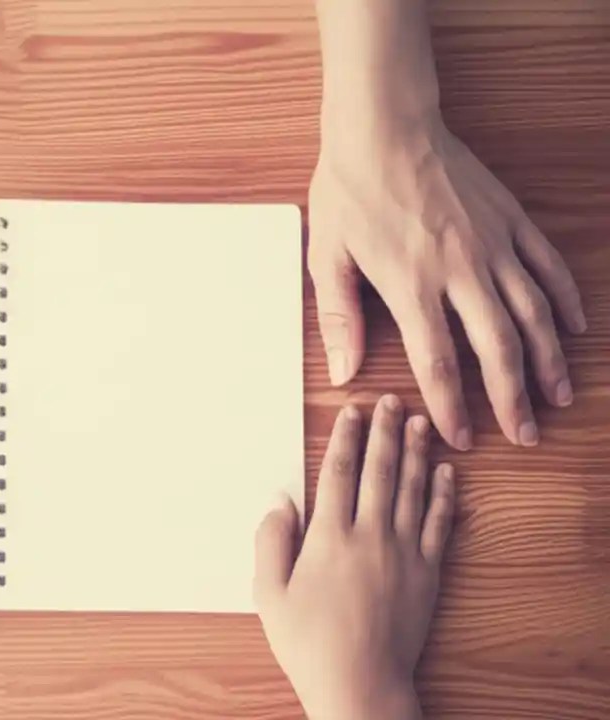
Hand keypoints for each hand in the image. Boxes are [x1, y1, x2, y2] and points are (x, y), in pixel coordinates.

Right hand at [254, 396, 453, 719]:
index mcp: (327, 538)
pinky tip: (446, 473)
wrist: (359, 684)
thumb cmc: (308, 643)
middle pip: (380, 471)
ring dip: (416, 452)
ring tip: (419, 422)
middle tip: (390, 401)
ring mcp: (403, 553)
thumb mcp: (269, 593)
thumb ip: (271, 541)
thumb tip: (280, 501)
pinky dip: (443, 495)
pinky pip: (439, 524)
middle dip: (385, 432)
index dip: (346, 438)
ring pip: (412, 490)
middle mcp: (369, 536)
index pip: (338, 473)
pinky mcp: (427, 573)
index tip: (352, 412)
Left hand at [309, 118, 584, 449]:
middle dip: (512, 398)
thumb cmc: (348, 190)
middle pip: (497, 347)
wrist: (384, 126)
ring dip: (549, 360)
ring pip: (533, 313)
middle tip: (525, 435)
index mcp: (409, 283)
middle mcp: (458, 269)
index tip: (463, 437)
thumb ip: (339, 318)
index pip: (437, 360)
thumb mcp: (326, 256)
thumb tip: (343, 373)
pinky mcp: (510, 219)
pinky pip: (548, 266)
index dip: (453, 405)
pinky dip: (566, 300)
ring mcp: (491, 243)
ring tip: (558, 397)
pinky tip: (575, 329)